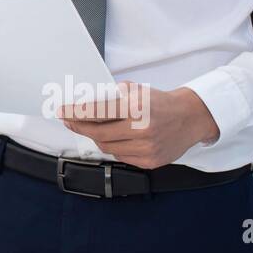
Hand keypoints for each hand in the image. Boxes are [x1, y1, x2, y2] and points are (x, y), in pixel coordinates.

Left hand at [58, 82, 218, 169]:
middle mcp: (141, 130)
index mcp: (136, 108)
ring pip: (107, 147)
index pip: (97, 111)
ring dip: (95, 138)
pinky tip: (112, 139)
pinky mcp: (149, 161)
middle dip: (79, 127)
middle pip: (98, 133)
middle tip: (69, 121)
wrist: (190, 118)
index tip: (63, 112)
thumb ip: (112, 96)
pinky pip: (120, 157)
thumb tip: (85, 102)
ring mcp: (146, 148)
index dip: (76, 113)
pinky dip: (112, 147)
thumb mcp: (136, 90)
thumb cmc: (160, 102)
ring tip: (89, 128)